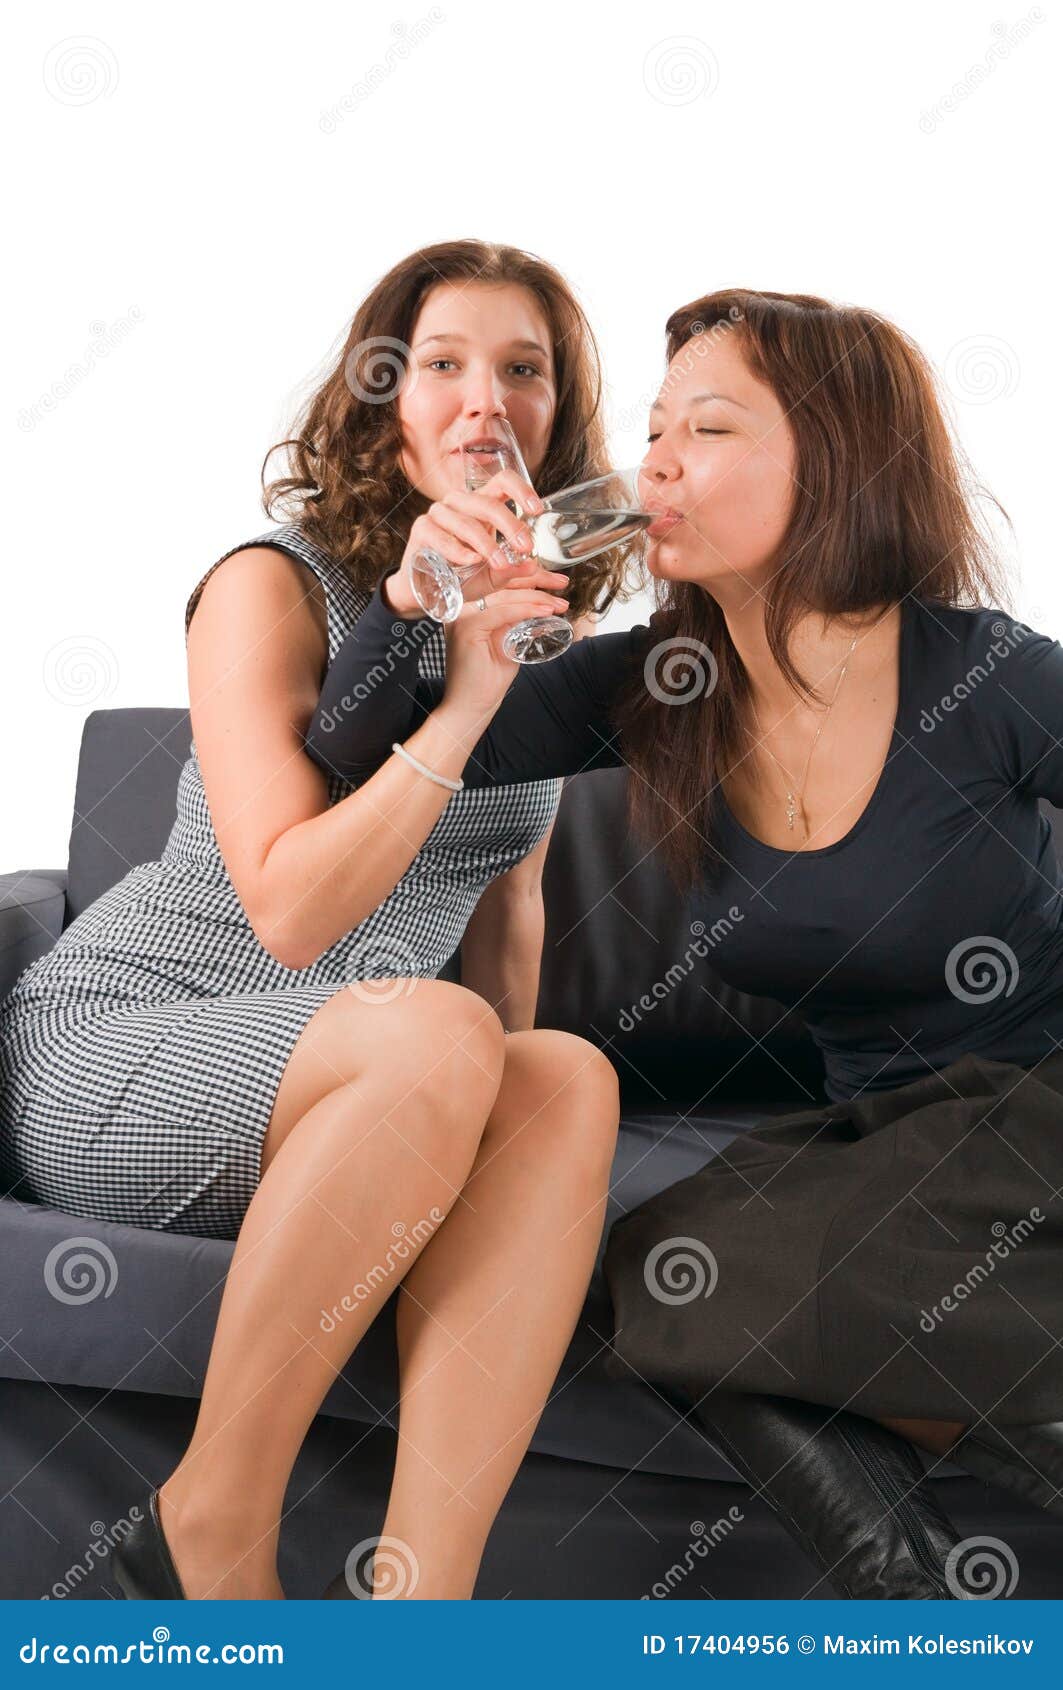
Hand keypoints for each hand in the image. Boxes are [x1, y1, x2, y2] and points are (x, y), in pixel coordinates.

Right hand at [383, 472, 562, 616]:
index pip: (503, 482)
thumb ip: (511, 570)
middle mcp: (460, 503)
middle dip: (510, 526)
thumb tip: (531, 565)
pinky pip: (442, 537)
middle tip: (525, 547)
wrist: (426, 591)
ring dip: (487, 544)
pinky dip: (459, 551)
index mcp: (481, 504)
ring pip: (467, 522)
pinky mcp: (422, 528)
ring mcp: (439, 513)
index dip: (522, 490)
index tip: (537, 510)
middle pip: (488, 503)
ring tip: (501, 563)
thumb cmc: (460, 576)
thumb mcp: (492, 576)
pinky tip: (472, 560)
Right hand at [439, 584, 570, 719]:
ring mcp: (461, 616)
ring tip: (559, 603)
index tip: (553, 580)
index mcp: (468, 607)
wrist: (472, 707)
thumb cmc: (488, 679)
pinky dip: (526, 610)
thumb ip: (518, 621)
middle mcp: (461, 607)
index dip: (528, 575)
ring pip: (505, 597)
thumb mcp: (508, 641)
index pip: (500, 582)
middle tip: (562, 585)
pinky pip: (502, 612)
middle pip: (502, 583)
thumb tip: (542, 605)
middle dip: (536, 579)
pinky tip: (545, 611)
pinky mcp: (467, 628)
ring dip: (537, 597)